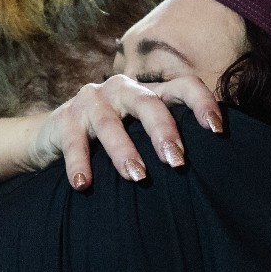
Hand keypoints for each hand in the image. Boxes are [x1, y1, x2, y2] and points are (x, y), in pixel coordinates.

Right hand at [28, 75, 223, 188]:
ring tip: (138, 177)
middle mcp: (122, 90)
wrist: (54, 136)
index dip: (201, 103)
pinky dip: (79, 163)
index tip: (217, 131)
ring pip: (110, 123)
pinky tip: (83, 184)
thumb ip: (168, 141)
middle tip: (177, 162)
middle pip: (147, 102)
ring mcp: (91, 101)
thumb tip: (216, 170)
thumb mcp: (141, 134)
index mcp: (148, 92)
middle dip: (163, 131)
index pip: (182, 86)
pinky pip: (73, 143)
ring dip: (124, 151)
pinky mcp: (64, 119)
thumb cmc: (111, 141)